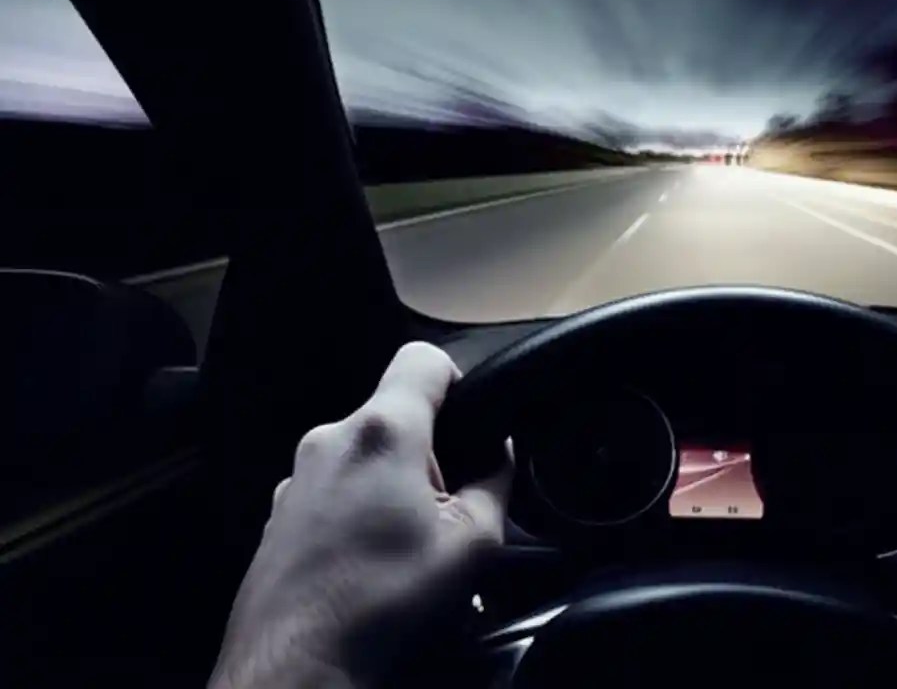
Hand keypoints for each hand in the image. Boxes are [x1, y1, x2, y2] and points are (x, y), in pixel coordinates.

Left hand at [209, 342, 512, 688]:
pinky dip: (357, 510)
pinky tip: (370, 562)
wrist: (296, 662)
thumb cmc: (384, 603)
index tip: (471, 427)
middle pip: (395, 413)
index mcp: (384, 433)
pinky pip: (333, 488)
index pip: (425, 359)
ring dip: (391, 484)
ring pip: (363, 454)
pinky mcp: (279, 512)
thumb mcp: (473, 544)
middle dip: (430, 451)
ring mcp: (297, 476)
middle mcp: (331, 440)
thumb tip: (497, 453)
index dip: (459, 382)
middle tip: (446, 509)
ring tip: (407, 545)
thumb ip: (494, 482)